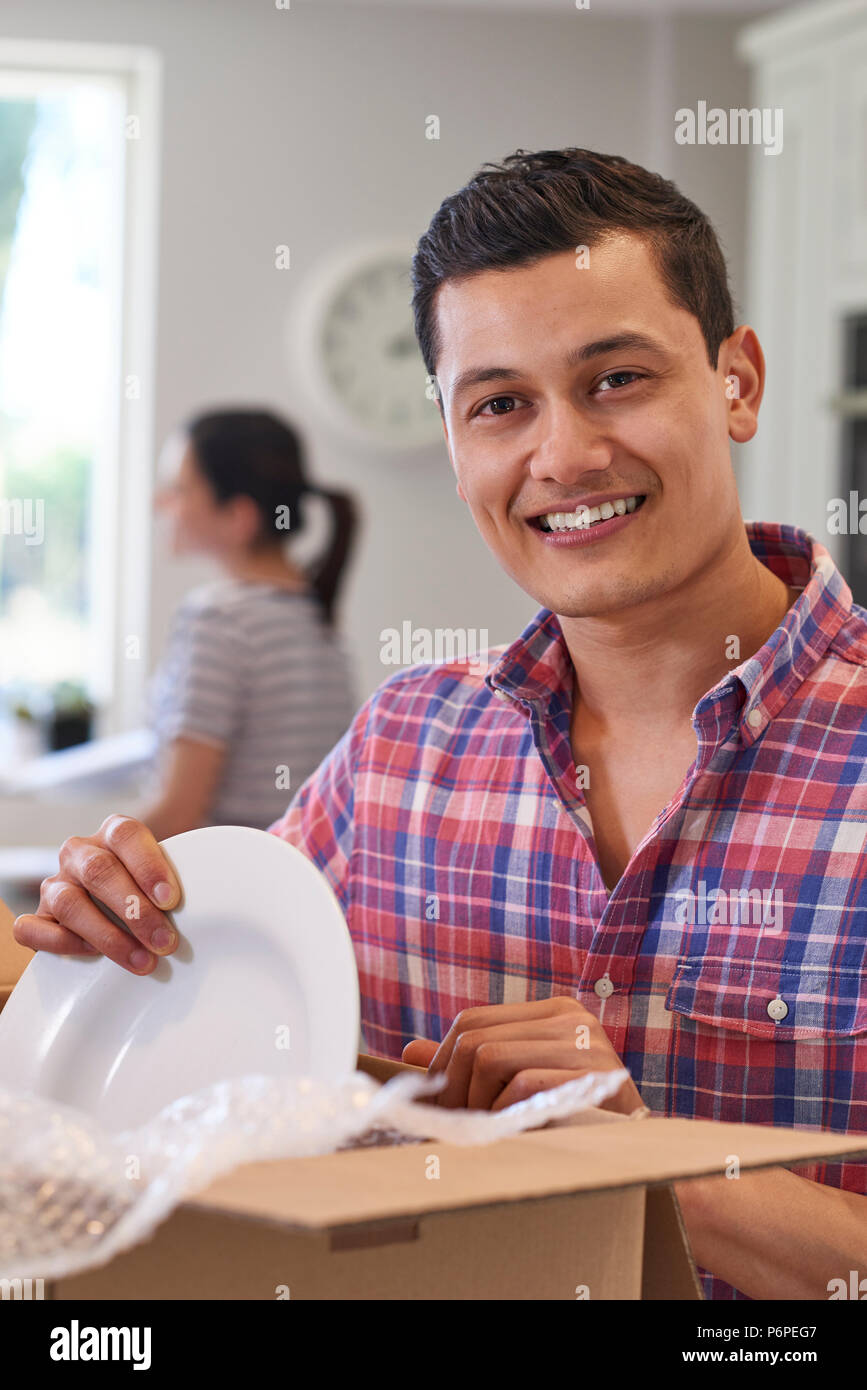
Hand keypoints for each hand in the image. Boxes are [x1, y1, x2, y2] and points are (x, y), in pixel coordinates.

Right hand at [13, 815, 181, 975]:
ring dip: (109, 935)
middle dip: (136, 911)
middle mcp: (79, 853)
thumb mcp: (160, 879)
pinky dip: (64, 943)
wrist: (114, 900)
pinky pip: (33, 928)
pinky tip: (93, 956)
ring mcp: (54, 883)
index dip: (148, 865)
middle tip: (164, 941)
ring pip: (69, 902)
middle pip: (100, 871)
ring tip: (143, 960)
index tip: (170, 900)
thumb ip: (170, 887)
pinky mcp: (37, 916)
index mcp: (112, 834)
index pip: (126, 835)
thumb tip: (198, 917)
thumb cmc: (146, 891)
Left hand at [401, 997, 642, 1113]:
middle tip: (452, 1124)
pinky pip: (520, 1085)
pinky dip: (506, 1114)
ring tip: (489, 1130)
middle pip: (474, 1037)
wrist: (640, 1155)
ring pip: (489, 1057)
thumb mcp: (521, 1084)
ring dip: (477, 1104)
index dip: (443, 1061)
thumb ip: (473, 1063)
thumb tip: (410, 1048)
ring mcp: (586, 1043)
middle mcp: (571, 1018)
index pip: (473, 1020)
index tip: (438, 1101)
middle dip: (451, 1086)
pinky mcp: (593, 1075)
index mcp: (554, 1013)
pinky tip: (520, 1132)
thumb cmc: (576, 1121)